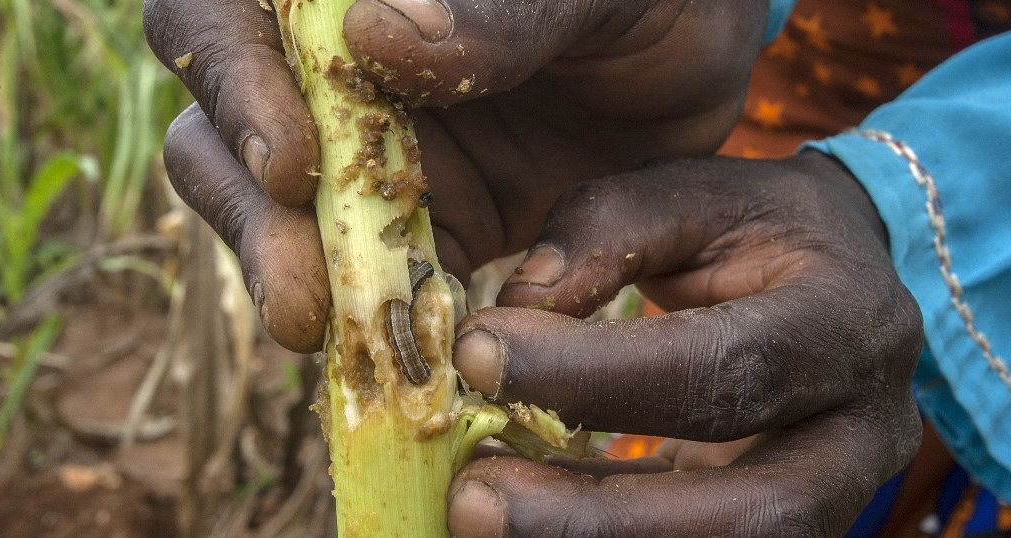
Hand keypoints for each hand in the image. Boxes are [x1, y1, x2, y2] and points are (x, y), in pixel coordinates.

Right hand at [144, 0, 767, 351]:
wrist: (697, 61)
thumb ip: (495, 11)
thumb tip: (374, 35)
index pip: (221, 20)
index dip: (230, 86)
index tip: (294, 163)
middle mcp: (335, 76)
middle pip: (223, 139)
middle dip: (249, 219)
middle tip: (301, 298)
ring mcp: (372, 159)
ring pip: (284, 223)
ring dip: (298, 284)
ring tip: (338, 339)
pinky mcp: (424, 228)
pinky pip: (371, 283)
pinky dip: (375, 325)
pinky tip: (405, 362)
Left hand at [447, 152, 923, 535]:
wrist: (837, 271)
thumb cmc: (756, 225)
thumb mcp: (691, 191)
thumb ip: (605, 230)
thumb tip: (515, 306)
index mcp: (846, 320)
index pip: (719, 366)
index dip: (592, 373)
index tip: (476, 355)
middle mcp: (863, 426)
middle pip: (750, 511)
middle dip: (599, 517)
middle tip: (473, 498)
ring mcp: (837, 490)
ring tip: (482, 508)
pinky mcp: (789, 518)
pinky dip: (603, 535)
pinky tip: (527, 509)